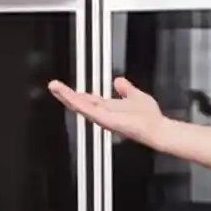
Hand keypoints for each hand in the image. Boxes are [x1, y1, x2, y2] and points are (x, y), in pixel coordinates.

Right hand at [47, 77, 167, 145]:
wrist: (158, 129)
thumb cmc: (150, 118)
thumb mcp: (136, 96)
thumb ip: (126, 89)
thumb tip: (118, 80)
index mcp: (109, 108)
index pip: (87, 99)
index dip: (75, 93)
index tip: (63, 87)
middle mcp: (104, 114)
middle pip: (80, 103)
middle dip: (65, 94)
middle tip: (52, 86)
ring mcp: (104, 118)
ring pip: (81, 106)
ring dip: (67, 97)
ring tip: (55, 87)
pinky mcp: (107, 121)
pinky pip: (90, 111)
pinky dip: (79, 104)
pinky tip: (70, 97)